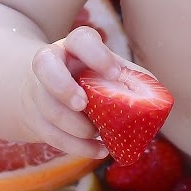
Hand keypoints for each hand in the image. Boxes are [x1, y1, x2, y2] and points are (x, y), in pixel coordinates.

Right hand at [21, 26, 121, 157]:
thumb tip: (158, 98)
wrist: (50, 91)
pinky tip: (98, 150)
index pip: (80, 39)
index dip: (97, 55)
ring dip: (73, 126)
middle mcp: (50, 63)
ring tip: (98, 134)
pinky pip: (49, 134)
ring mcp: (36, 89)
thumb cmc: (92, 79)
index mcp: (73, 47)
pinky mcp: (33, 116)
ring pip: (46, 107)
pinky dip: (76, 146)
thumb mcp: (109, 72)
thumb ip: (132, 79)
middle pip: (44, 66)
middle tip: (83, 104)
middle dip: (63, 87)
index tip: (115, 74)